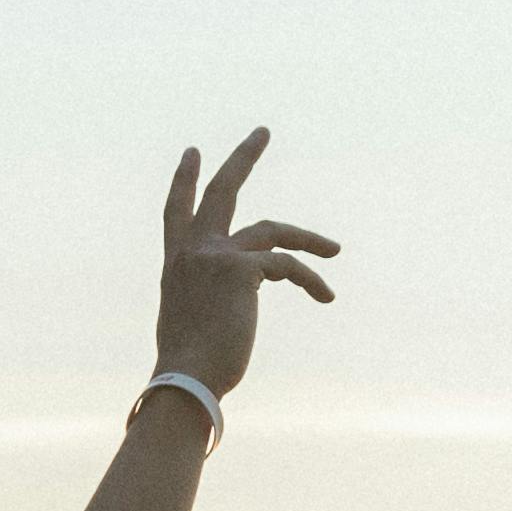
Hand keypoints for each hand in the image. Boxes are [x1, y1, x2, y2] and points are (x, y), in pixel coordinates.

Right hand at [149, 128, 341, 401]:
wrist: (187, 380)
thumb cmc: (193, 366)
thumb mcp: (192, 318)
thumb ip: (210, 293)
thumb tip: (239, 292)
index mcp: (176, 262)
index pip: (177, 210)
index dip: (185, 180)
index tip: (193, 152)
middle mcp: (192, 250)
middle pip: (222, 191)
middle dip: (244, 157)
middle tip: (263, 130)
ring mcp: (216, 255)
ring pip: (273, 231)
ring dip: (308, 239)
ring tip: (335, 249)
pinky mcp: (242, 269)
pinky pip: (288, 266)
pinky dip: (311, 280)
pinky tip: (325, 296)